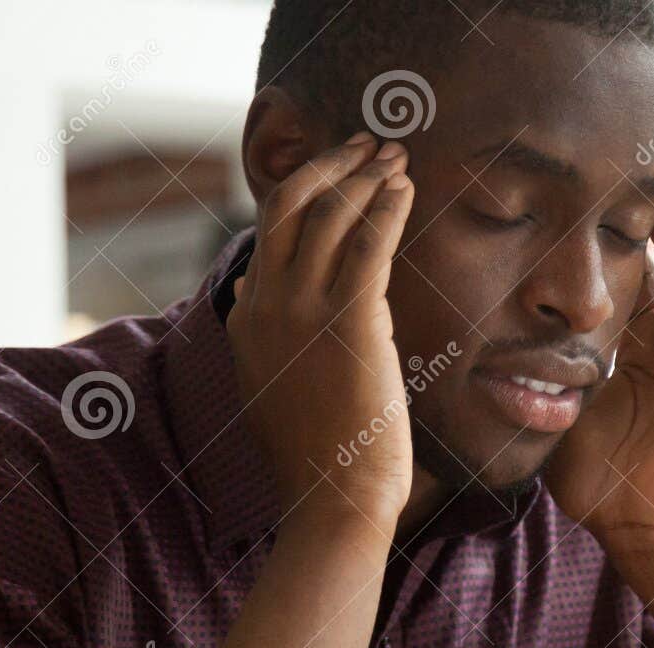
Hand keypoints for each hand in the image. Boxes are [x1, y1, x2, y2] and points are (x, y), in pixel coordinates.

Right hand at [226, 134, 416, 529]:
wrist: (335, 499)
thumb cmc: (318, 457)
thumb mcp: (271, 387)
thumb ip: (262, 336)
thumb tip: (249, 293)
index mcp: (247, 319)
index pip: (267, 231)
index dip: (304, 189)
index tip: (338, 171)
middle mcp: (266, 305)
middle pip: (290, 205)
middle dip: (332, 164)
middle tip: (370, 142)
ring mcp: (302, 310)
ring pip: (330, 214)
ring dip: (366, 174)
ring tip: (395, 154)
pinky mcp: (347, 320)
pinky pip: (367, 242)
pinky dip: (386, 205)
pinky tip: (405, 187)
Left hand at [546, 181, 653, 553]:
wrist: (642, 527)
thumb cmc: (596, 480)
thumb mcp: (556, 403)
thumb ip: (531, 368)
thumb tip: (472, 338)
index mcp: (636, 348)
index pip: (628, 271)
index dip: (607, 231)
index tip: (574, 192)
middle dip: (645, 210)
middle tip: (618, 164)